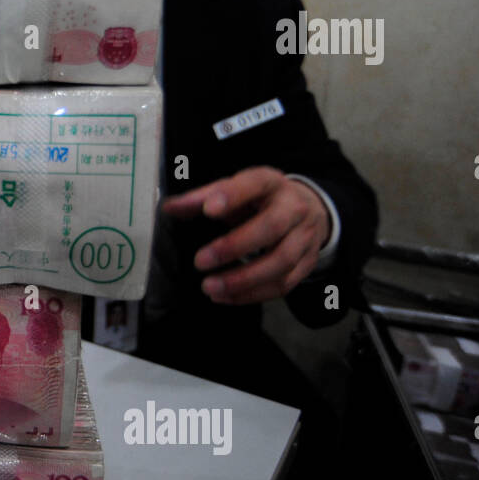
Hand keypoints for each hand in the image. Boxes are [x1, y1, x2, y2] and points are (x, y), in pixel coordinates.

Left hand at [161, 167, 332, 304]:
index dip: (232, 195)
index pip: (255, 183)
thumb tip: (169, 208)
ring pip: (281, 261)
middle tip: (200, 261)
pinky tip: (227, 296)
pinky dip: (253, 294)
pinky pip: (283, 284)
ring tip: (210, 287)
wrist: (308, 209)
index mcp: (271, 183)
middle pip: (272, 226)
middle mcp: (293, 208)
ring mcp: (304, 237)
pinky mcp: (307, 263)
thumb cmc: (262, 200)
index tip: (208, 209)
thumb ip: (201, 198)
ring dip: (243, 280)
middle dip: (235, 246)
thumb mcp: (235, 190)